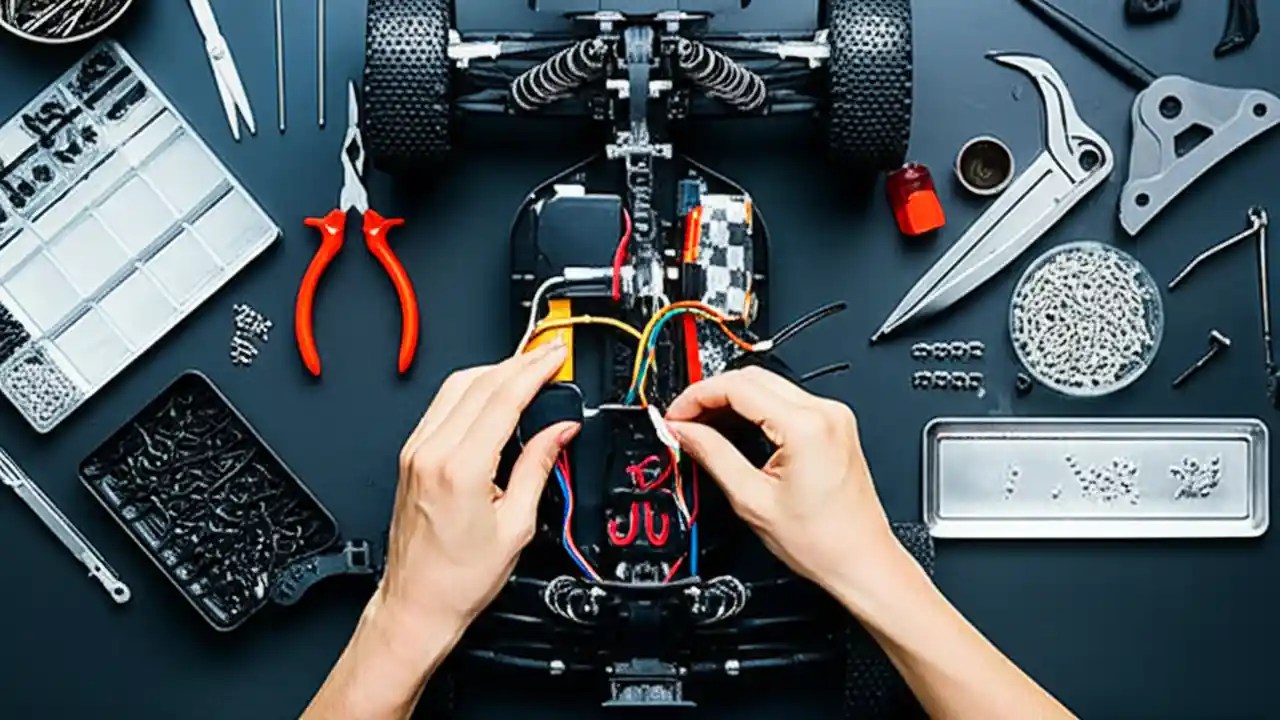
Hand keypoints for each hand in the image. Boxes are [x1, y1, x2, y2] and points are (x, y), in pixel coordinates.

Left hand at [376, 341, 577, 648]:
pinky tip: (493, 394)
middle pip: (479, 383)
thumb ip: (538, 467)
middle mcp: (431, 452)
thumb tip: (561, 431)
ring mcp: (416, 451)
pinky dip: (473, 390)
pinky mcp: (410, 455)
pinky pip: (442, 405)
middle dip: (518, 363)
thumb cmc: (459, 578)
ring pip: (456, 387)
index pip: (502, 398)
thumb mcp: (516, 525)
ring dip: (494, 371)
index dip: (534, 370)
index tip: (555, 356)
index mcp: (460, 469)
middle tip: (549, 356)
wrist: (417, 602)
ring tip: (526, 370)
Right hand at [666, 367, 897, 599]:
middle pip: (752, 378)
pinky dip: (754, 410)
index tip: (674, 416)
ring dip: (731, 400)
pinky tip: (733, 429)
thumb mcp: (751, 499)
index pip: (737, 387)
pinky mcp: (833, 425)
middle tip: (682, 421)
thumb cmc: (822, 541)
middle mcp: (825, 412)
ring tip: (702, 427)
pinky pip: (785, 401)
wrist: (860, 561)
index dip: (696, 397)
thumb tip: (683, 431)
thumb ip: (712, 455)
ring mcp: (832, 417)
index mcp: (806, 425)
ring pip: (767, 385)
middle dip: (710, 395)